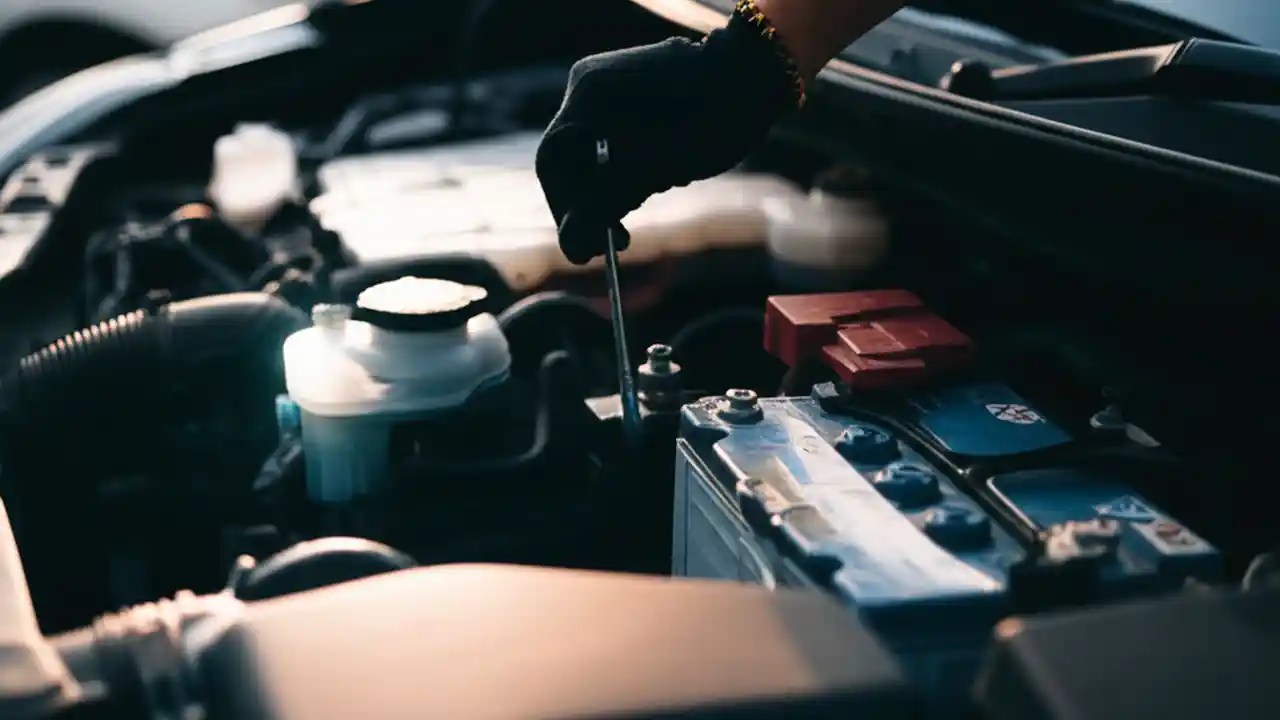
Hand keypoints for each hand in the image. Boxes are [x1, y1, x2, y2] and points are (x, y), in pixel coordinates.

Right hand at [537, 25, 797, 264]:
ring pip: (589, 151)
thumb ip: (607, 207)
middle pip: (570, 157)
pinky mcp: (626, 92)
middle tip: (614, 240)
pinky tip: (648, 186)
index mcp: (589, 94)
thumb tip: (572, 247)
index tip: (585, 247)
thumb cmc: (713, 121)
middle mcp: (589, 83)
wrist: (754, 77)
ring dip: (608, 189)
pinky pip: (607, 139)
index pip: (554, 161)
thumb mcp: (656, 174)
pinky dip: (622, 169)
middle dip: (590, 201)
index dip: (566, 209)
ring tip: (636, 217)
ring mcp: (607, 83)